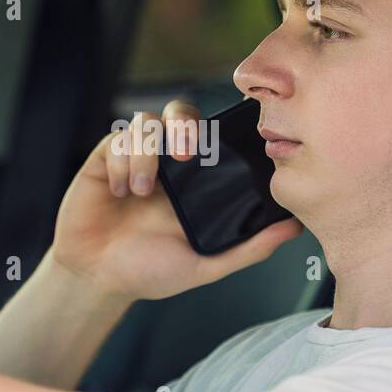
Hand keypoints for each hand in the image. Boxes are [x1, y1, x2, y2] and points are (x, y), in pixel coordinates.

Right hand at [51, 100, 303, 301]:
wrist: (98, 279)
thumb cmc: (151, 271)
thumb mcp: (206, 265)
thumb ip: (249, 248)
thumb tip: (294, 229)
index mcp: (195, 180)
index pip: (213, 135)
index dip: (223, 122)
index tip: (234, 123)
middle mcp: (166, 162)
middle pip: (181, 112)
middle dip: (185, 123)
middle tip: (187, 153)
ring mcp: (135, 158)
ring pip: (146, 121)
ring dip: (147, 151)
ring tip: (143, 190)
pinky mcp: (105, 159)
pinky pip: (116, 139)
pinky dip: (121, 161)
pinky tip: (119, 191)